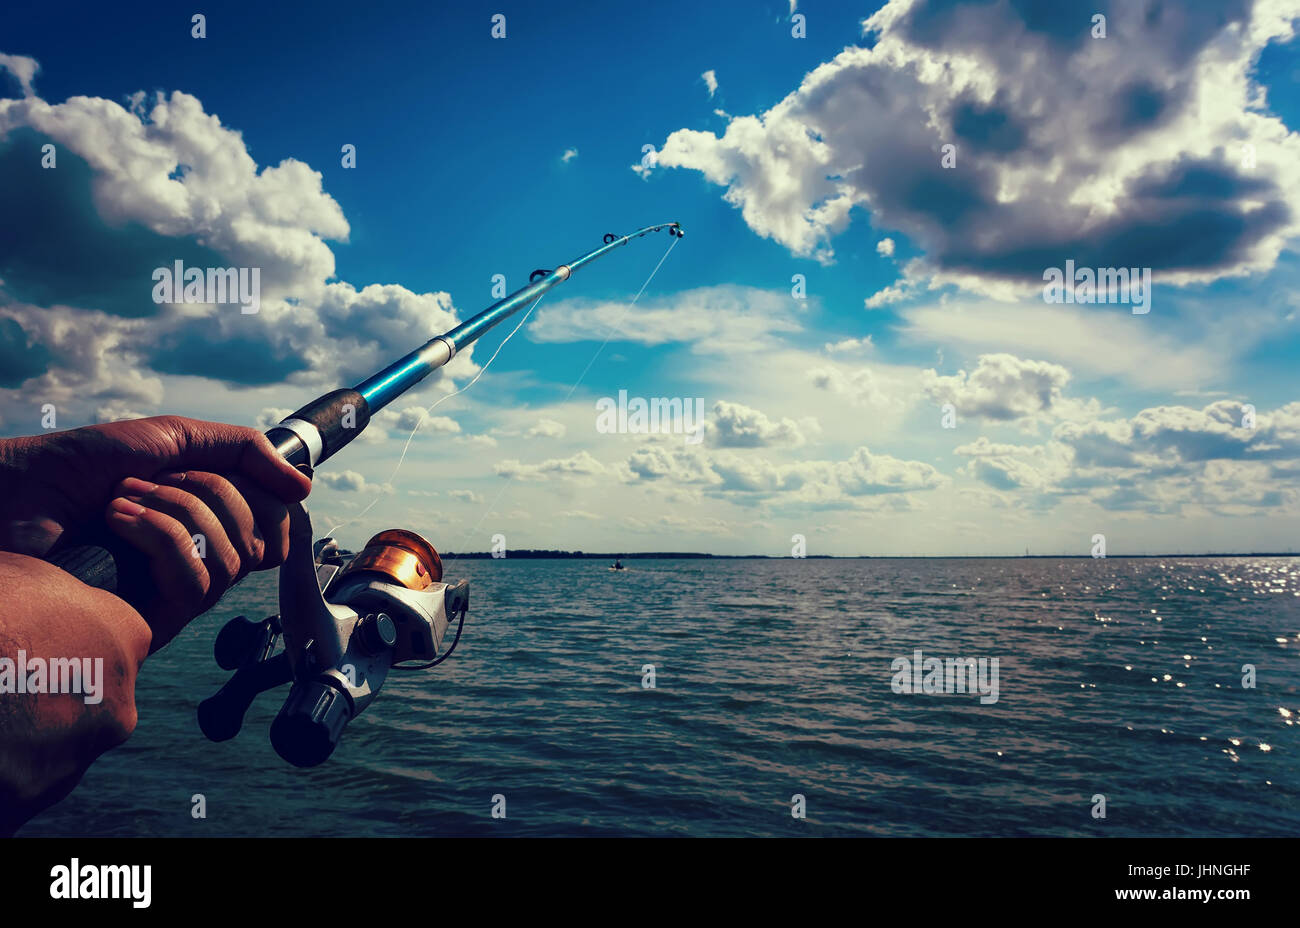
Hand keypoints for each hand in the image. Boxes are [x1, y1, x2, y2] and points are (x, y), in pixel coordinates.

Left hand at [0, 416, 310, 648]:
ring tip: (121, 502)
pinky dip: (160, 537)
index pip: (276, 526)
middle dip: (211, 492)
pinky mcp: (150, 618)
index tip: (232, 477)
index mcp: (205, 521)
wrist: (7, 494)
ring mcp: (173, 592)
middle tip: (151, 481)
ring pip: (233, 560)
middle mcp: (196, 559)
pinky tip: (116, 523)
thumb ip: (241, 450)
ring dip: (178, 513)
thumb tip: (304, 486)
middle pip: (261, 537)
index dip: (268, 501)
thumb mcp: (171, 437)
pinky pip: (198, 580)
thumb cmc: (72, 467)